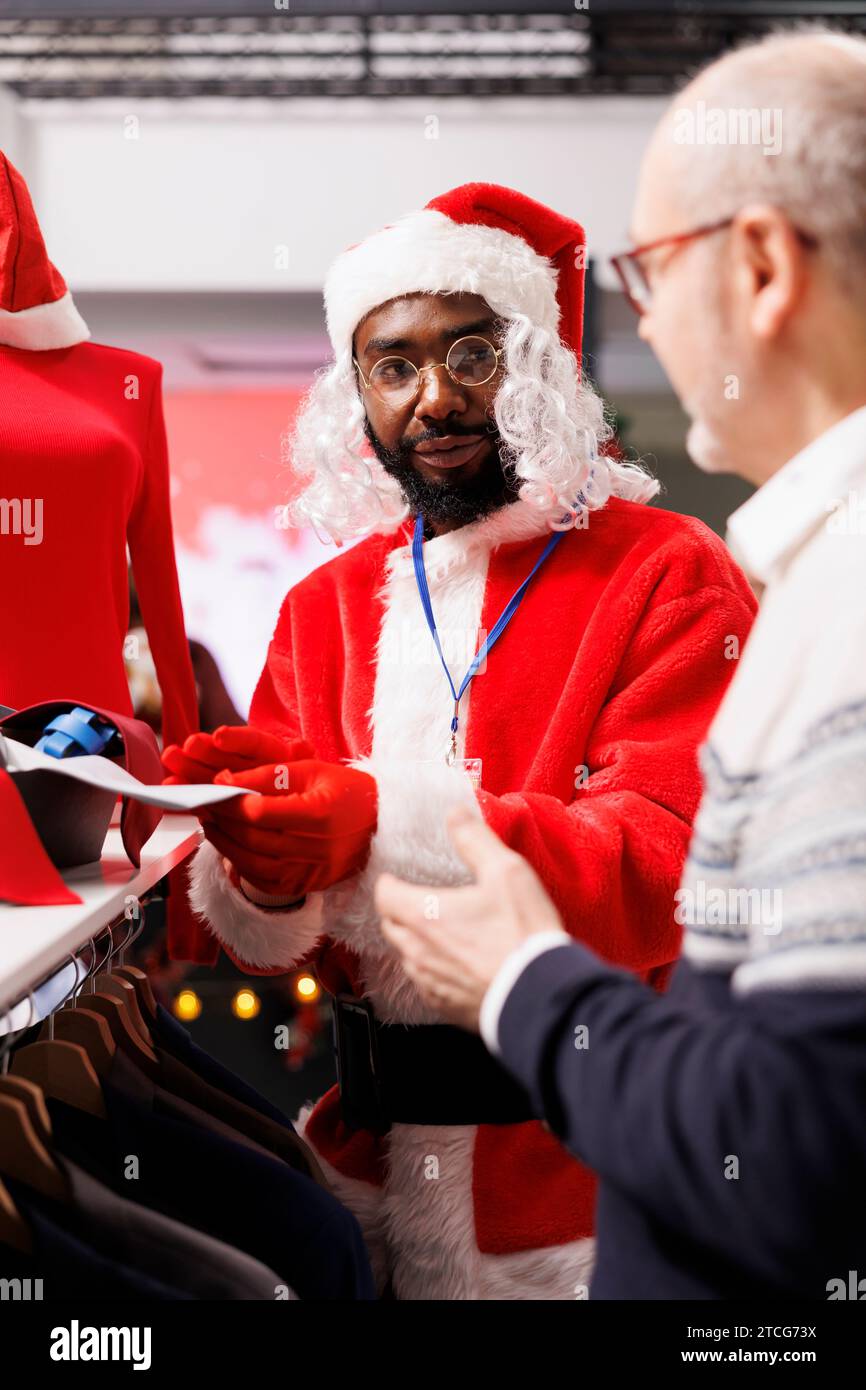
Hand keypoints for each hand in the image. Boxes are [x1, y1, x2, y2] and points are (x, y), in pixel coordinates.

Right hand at [161, 724, 314, 784]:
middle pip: (229, 755)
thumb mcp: (308, 780)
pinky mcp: (228, 797)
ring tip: (171, 759)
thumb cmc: (312, 796)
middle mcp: (257, 765)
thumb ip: (297, 765)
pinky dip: (190, 789)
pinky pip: (206, 792)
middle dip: (206, 751)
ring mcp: (241, 780)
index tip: (219, 736)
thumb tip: (301, 745)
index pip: (258, 743)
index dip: (238, 739)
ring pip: (213, 771)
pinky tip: (172, 782)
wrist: (313, 827)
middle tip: (185, 748)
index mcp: (280, 757)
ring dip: (191, 766)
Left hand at [198, 759, 377, 898]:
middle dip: (221, 820)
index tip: (214, 787)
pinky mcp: (304, 886)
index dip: (231, 801)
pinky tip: (230, 844)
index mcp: (320, 814)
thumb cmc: (346, 790)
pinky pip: (261, 880)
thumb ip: (268, 774)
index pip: (261, 812)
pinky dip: (239, 862)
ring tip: (211, 821)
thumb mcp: (312, 770)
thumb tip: (225, 780)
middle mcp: (316, 849)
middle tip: (203, 802)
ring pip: (251, 862)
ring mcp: (310, 872)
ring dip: (224, 842)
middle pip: (252, 838)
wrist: (381, 825)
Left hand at [375, 805, 564, 1030]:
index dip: (388, 882)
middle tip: (416, 899)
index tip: (398, 877)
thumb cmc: (522, 934)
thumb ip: (474, 840)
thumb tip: (455, 814)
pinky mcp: (445, 1007)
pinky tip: (456, 963)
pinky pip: (426, 984)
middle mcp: (417, 951)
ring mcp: (429, 982)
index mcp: (423, 915)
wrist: (541, 995)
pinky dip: (433, 969)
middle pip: (390, 925)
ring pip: (406, 957)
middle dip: (398, 910)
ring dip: (415, 941)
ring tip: (438, 931)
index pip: (383, 894)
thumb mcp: (505, 872)